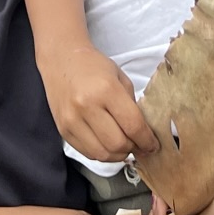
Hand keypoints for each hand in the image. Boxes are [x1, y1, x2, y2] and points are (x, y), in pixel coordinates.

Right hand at [40, 42, 157, 163]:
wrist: (60, 59)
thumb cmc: (93, 66)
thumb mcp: (120, 78)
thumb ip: (132, 106)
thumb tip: (143, 134)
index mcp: (106, 90)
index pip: (133, 125)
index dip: (147, 140)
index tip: (153, 145)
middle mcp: (87, 106)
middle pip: (118, 144)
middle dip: (134, 148)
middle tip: (139, 144)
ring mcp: (72, 120)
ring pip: (102, 154)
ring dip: (118, 154)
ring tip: (124, 145)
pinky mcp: (63, 130)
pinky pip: (88, 153)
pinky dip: (102, 153)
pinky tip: (107, 144)